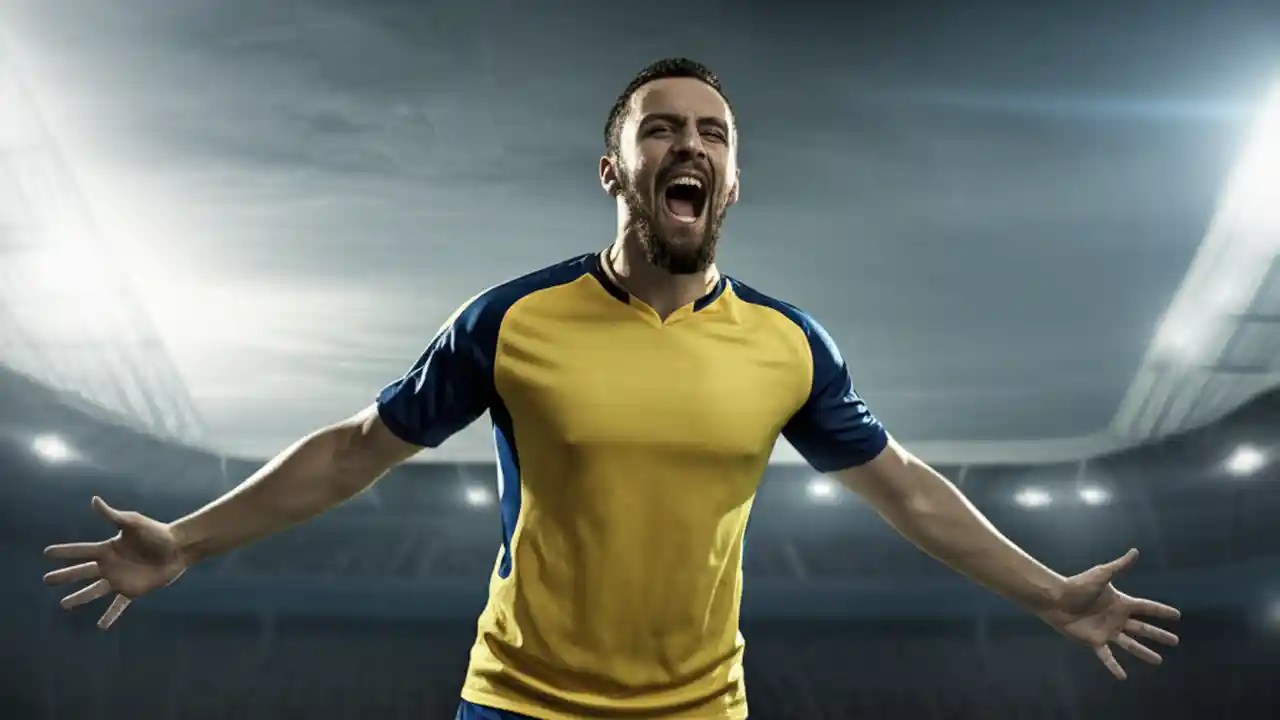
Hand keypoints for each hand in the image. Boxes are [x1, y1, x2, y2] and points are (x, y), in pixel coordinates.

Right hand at [42, 496, 189, 629]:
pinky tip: (101, 626)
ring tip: (63, 605)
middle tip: (46, 581)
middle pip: (81, 572)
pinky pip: (119, 605)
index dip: (64, 552)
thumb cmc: (156, 532)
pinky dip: (110, 615)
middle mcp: (109, 565)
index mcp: (107, 549)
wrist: (177, 548)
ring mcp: (119, 579)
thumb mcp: (132, 522)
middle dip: (64, 576)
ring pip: (93, 591)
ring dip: (79, 598)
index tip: (46, 553)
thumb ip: (112, 515)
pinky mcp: (132, 591)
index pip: (81, 551)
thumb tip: (94, 499)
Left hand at [1037, 548, 1180, 679]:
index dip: (1161, 611)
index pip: (1147, 607)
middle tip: (1175, 642)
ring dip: (1144, 652)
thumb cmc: (1078, 585)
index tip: (1177, 615)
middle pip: (1143, 628)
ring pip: (1130, 645)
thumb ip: (1119, 566)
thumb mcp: (1101, 574)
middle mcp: (1117, 618)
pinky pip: (1107, 657)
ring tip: (1158, 661)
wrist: (1057, 599)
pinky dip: (1114, 666)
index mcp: (1121, 603)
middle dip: (1159, 635)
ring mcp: (1107, 631)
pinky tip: (1123, 677)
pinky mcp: (1095, 642)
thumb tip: (1135, 551)